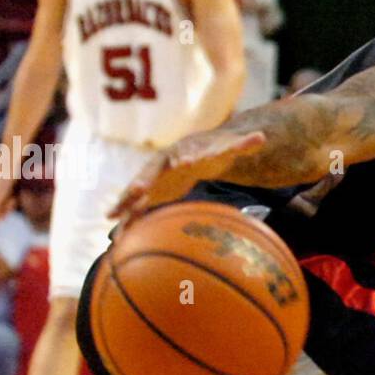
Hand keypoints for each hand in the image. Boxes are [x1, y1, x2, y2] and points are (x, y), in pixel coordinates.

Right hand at [112, 128, 266, 222]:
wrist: (194, 154)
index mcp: (182, 152)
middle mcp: (162, 165)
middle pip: (150, 171)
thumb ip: (244, 145)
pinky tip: (116, 236)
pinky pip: (136, 206)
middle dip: (143, 179)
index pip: (181, 155)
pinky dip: (127, 218)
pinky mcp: (150, 193)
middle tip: (136, 189)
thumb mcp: (229, 148)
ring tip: (111, 217)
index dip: (182, 160)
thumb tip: (262, 138)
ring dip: (126, 202)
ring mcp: (153, 180)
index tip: (183, 165)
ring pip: (136, 190)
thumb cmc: (213, 151)